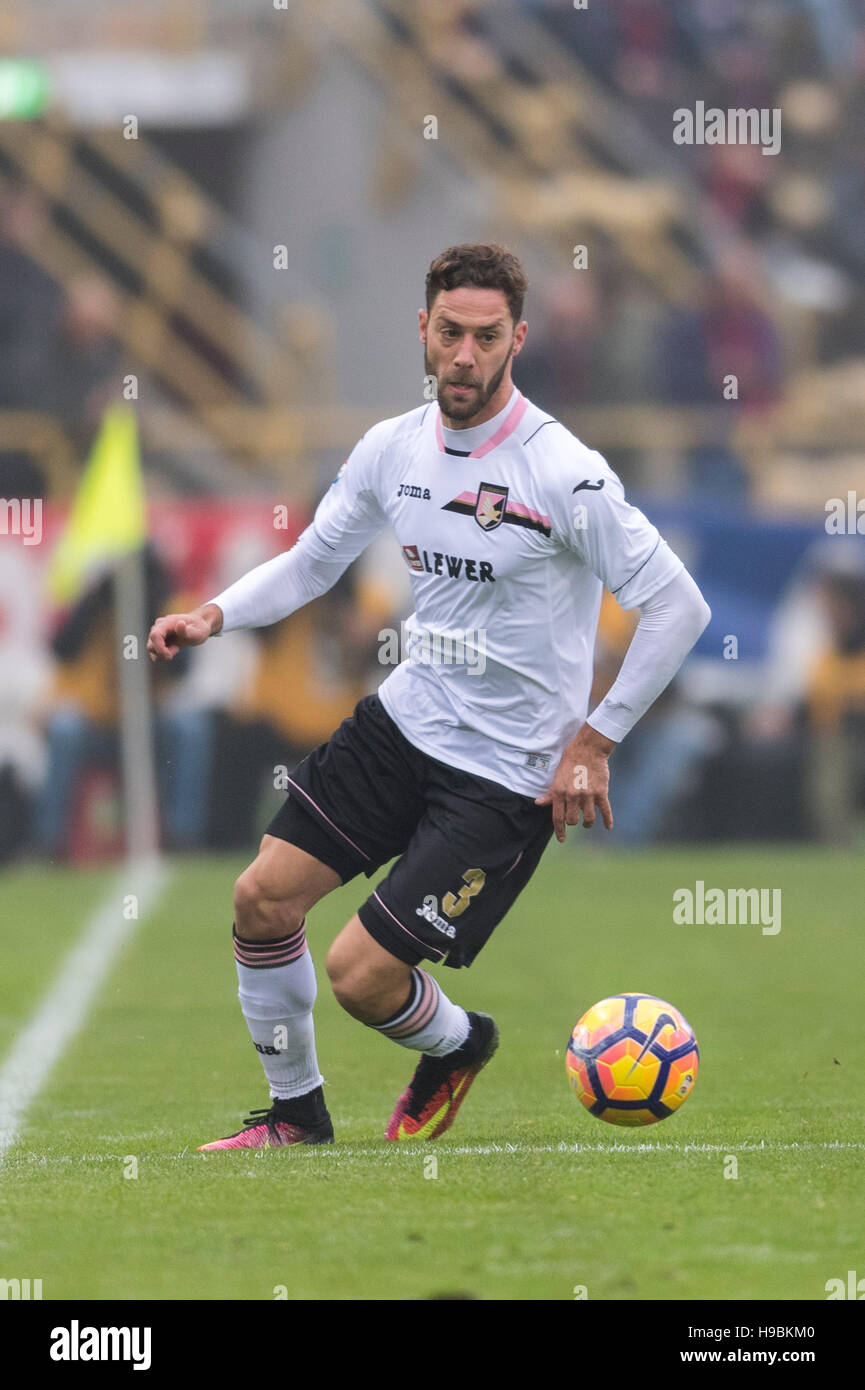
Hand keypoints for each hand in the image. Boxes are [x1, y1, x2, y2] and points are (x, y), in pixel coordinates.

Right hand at [146, 604, 221, 661]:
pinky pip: (154, 651)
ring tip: (176, 648)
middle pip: (151, 644)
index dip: (159, 648)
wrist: (197, 626)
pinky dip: (162, 654)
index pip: (155, 635)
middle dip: (162, 653)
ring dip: (162, 654)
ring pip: (151, 648)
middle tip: (177, 650)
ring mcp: (157, 632)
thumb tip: (180, 624)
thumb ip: (186, 631)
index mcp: (167, 622)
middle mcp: (159, 626)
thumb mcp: (197, 632)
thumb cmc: (198, 628)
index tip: (170, 656)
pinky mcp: (158, 639)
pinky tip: (173, 649)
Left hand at [535, 724, 614, 841]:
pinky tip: (608, 826)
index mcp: (559, 792)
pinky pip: (605, 810)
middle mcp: (572, 796)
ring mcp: (587, 795)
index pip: (557, 818)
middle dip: (573, 822)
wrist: (588, 749)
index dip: (559, 831)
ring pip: (588, 819)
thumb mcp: (556, 777)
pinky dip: (607, 820)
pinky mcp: (601, 792)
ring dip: (587, 823)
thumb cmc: (570, 761)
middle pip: (572, 820)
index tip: (561, 839)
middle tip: (575, 820)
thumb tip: (539, 803)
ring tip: (587, 822)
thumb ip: (550, 793)